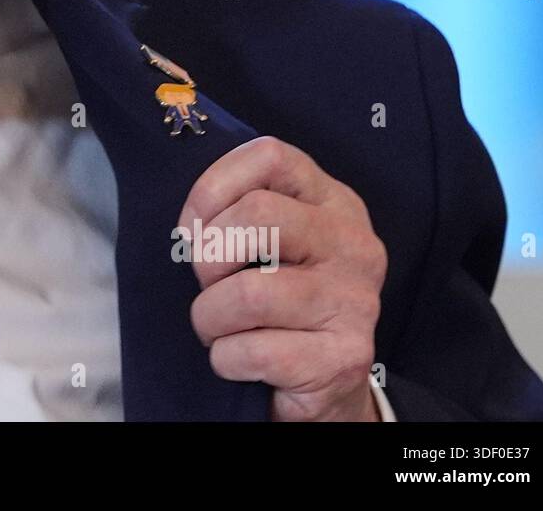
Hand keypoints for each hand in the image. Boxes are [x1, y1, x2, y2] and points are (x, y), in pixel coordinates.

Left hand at [178, 136, 387, 420]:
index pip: (269, 155)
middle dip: (208, 255)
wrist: (325, 387)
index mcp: (333, 202)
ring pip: (248, 292)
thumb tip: (187, 225)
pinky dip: (226, 359)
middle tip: (206, 283)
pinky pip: (254, 350)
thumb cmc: (278, 306)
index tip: (193, 227)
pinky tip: (238, 361)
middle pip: (257, 214)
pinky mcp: (345, 356)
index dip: (213, 187)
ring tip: (216, 328)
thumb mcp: (267, 246)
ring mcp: (355, 300)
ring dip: (209, 317)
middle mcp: (353, 243)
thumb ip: (238, 214)